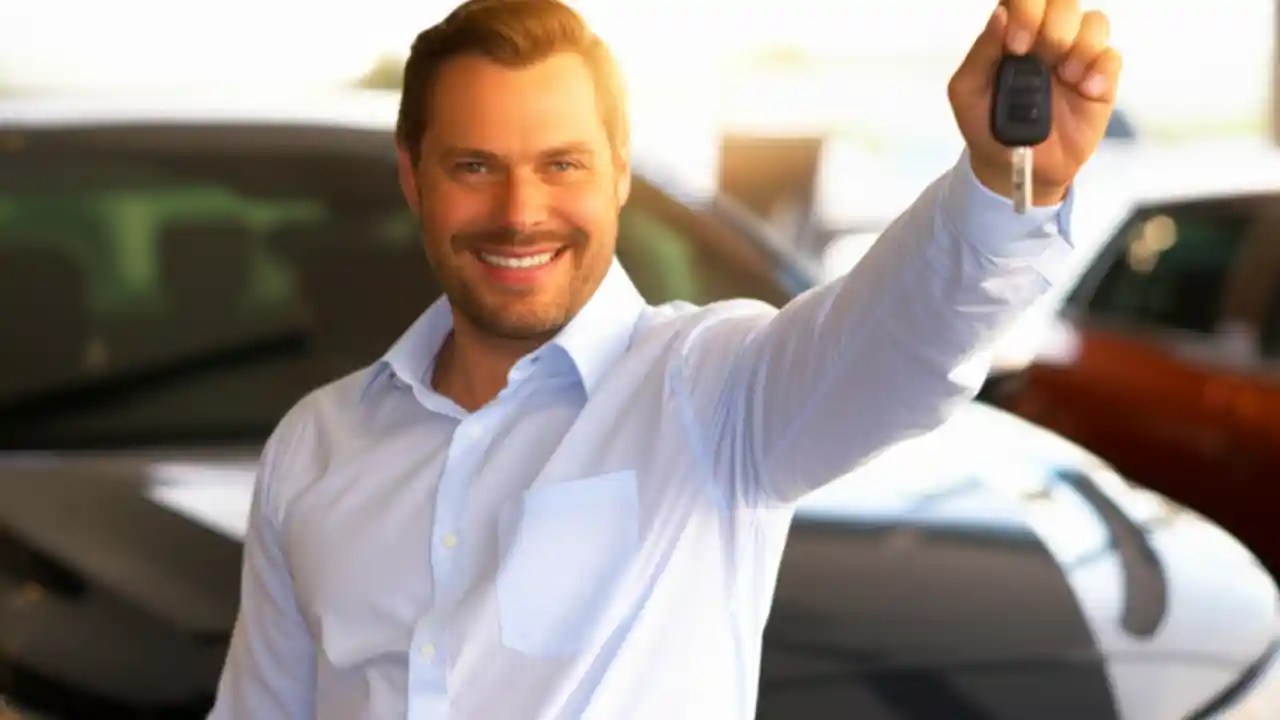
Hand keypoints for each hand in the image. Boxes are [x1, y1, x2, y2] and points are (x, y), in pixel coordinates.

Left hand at [948, 0, 1122, 205]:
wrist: (1014, 170)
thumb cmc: (986, 127)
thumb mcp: (967, 93)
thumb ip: (981, 53)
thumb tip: (1000, 14)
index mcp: (1013, 34)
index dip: (1026, 9)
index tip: (1016, 45)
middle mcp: (1047, 38)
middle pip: (1064, 1)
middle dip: (1052, 27)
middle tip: (1037, 59)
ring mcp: (1075, 58)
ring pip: (1094, 21)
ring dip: (1078, 46)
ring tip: (1065, 77)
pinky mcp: (1099, 82)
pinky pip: (1112, 57)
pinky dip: (1100, 70)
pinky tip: (1085, 90)